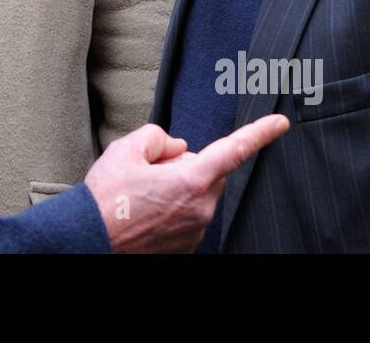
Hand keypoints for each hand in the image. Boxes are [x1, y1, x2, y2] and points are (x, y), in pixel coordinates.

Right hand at [83, 115, 289, 252]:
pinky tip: (146, 212)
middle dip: (188, 164)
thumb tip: (176, 147)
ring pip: (198, 194)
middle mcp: (200, 208)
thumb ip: (158, 137)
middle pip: (209, 172)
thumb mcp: (125, 150)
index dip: (260, 133)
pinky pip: (189, 215)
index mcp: (190, 180)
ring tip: (142, 196)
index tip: (279, 123)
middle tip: (152, 170)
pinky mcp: (186, 245)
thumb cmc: (105, 199)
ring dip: (178, 188)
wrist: (89, 239)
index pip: (234, 150)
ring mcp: (194, 230)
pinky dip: (172, 208)